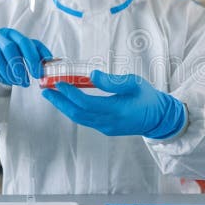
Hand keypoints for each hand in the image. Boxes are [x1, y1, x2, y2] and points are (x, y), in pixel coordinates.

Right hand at [0, 28, 51, 99]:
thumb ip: (29, 65)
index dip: (39, 55)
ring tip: (18, 82)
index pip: (30, 42)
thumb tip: (44, 73)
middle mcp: (1, 35)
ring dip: (11, 69)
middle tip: (32, 77)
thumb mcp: (16, 66)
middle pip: (16, 45)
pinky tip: (0, 78)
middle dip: (26, 62)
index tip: (44, 70)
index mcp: (14, 36)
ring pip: (1, 52)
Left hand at [41, 70, 184, 138]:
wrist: (159, 118)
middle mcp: (108, 122)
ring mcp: (106, 128)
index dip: (70, 94)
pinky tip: (68, 101)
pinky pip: (85, 120)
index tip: (59, 83)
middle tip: (45, 90)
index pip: (86, 103)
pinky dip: (73, 110)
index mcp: (116, 110)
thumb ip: (113, 80)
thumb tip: (92, 75)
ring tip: (52, 95)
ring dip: (64, 107)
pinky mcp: (106, 129)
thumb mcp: (134, 83)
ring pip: (79, 119)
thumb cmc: (148, 97)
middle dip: (59, 102)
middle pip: (77, 114)